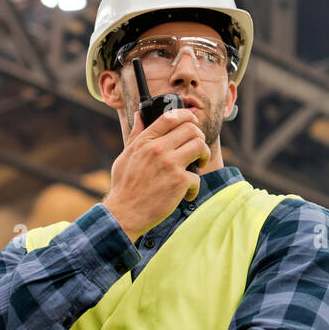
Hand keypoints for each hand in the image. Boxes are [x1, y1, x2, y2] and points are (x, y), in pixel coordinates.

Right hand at [102, 107, 209, 240]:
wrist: (124, 214)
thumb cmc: (125, 186)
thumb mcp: (126, 155)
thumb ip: (136, 135)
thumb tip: (140, 115)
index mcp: (145, 141)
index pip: (171, 117)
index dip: (187, 115)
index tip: (193, 121)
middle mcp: (158, 149)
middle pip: (191, 129)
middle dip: (199, 137)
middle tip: (197, 149)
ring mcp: (170, 164)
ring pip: (200, 146)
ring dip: (204, 156)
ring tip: (199, 166)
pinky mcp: (179, 182)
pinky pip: (198, 176)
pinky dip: (194, 187)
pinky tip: (185, 194)